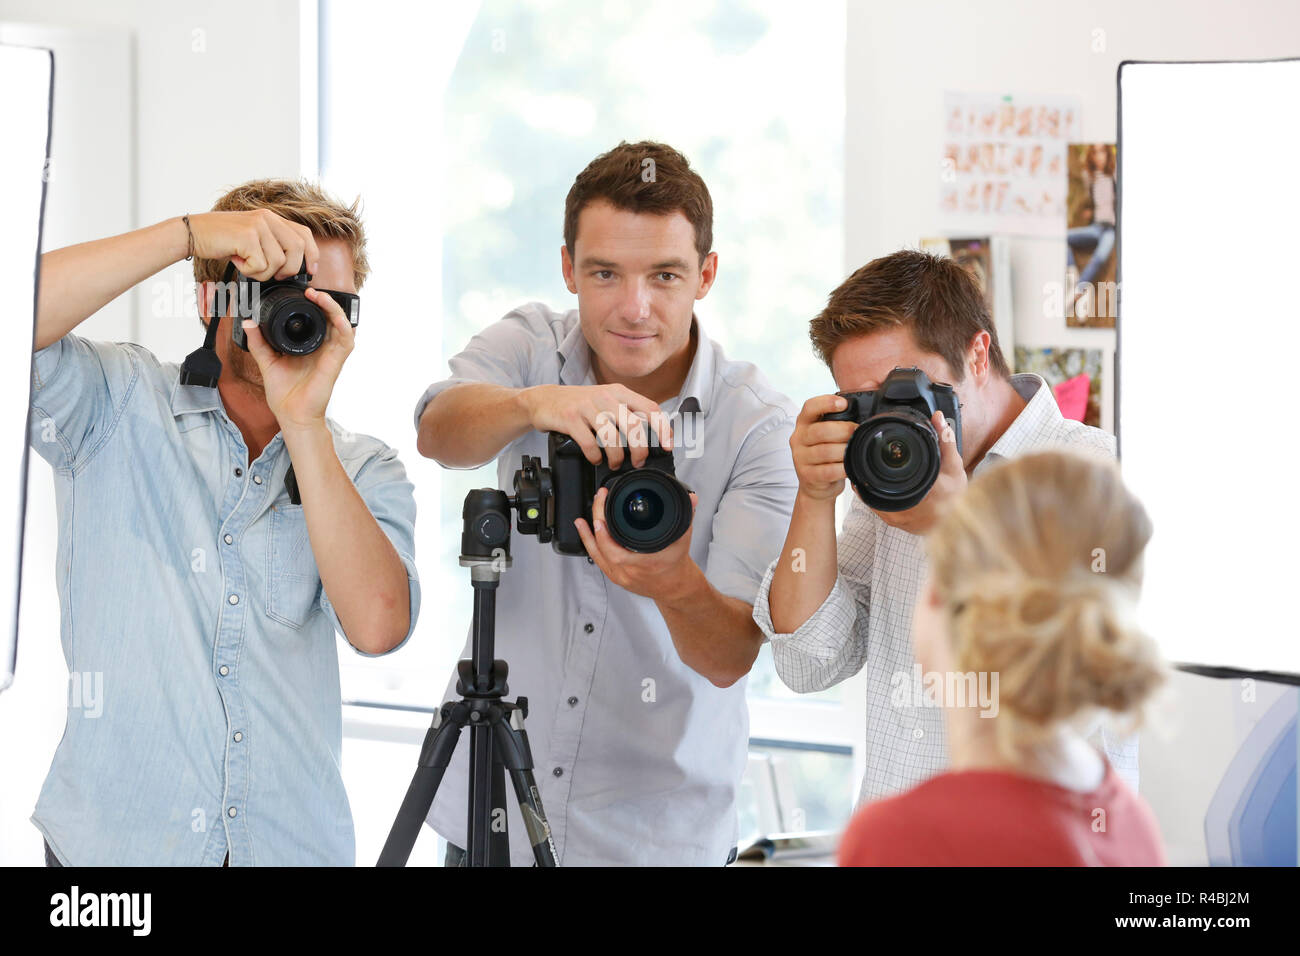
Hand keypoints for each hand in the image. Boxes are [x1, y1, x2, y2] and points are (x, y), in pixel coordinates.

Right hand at [189, 209, 319, 280]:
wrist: (192, 233)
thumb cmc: (222, 240)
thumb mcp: (253, 237)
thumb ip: (273, 244)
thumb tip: (295, 266)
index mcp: (272, 217)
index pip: (304, 234)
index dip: (312, 254)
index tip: (310, 271)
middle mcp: (267, 218)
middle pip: (297, 249)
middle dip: (290, 269)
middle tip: (274, 275)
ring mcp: (257, 225)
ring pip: (278, 261)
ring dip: (263, 272)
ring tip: (246, 263)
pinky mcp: (247, 236)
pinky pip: (261, 265)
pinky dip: (249, 271)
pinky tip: (237, 261)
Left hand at [241, 287, 353, 432]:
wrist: (292, 415)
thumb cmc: (285, 395)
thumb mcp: (267, 361)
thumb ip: (259, 342)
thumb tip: (248, 322)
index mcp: (309, 346)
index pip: (317, 319)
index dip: (314, 304)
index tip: (301, 292)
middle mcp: (323, 347)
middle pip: (331, 317)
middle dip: (324, 300)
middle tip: (309, 290)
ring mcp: (331, 354)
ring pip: (341, 323)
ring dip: (333, 308)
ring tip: (318, 296)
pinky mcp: (336, 362)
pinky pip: (346, 340)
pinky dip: (343, 326)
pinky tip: (334, 317)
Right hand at [519, 383, 672, 468]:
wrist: (544, 400)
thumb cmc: (580, 404)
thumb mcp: (606, 401)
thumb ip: (626, 413)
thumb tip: (651, 436)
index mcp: (619, 392)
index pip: (650, 408)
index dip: (663, 429)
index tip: (667, 446)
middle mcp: (606, 397)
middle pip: (635, 426)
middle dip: (640, 449)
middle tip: (638, 462)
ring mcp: (587, 407)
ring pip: (613, 437)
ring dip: (617, 457)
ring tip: (615, 464)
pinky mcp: (570, 418)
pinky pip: (589, 444)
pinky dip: (595, 457)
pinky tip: (595, 459)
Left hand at [573, 487, 698, 599]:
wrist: (676, 588)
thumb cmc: (677, 568)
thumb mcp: (683, 540)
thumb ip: (687, 517)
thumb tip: (690, 499)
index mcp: (641, 564)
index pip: (613, 549)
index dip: (603, 533)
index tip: (601, 515)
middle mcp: (627, 572)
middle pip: (601, 548)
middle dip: (595, 523)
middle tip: (598, 502)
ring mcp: (620, 576)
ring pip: (596, 556)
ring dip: (587, 537)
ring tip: (580, 521)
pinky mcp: (617, 577)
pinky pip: (599, 561)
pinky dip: (592, 547)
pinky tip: (587, 535)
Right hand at [791, 394, 857, 501]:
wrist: (816, 485)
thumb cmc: (826, 455)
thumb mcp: (827, 435)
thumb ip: (838, 421)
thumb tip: (867, 403)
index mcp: (804, 423)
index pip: (810, 407)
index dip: (826, 402)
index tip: (844, 404)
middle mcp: (799, 438)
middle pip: (821, 430)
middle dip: (844, 430)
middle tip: (857, 432)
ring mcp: (800, 458)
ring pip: (825, 451)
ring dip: (844, 451)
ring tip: (854, 451)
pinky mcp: (807, 475)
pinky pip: (828, 471)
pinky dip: (842, 468)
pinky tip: (849, 467)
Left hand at [871, 410, 966, 534]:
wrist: (957, 523)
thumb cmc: (956, 496)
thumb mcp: (954, 465)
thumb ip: (945, 441)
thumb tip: (937, 417)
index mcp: (922, 491)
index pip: (889, 474)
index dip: (876, 462)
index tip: (870, 450)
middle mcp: (907, 506)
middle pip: (875, 483)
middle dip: (871, 470)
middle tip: (868, 458)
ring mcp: (897, 516)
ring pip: (872, 495)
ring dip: (870, 482)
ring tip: (868, 469)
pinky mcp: (893, 522)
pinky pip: (875, 506)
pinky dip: (873, 494)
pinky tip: (872, 484)